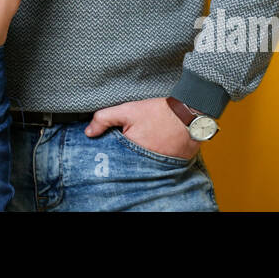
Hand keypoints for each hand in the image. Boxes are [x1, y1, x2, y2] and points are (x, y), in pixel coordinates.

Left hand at [85, 97, 201, 160]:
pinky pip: (158, 165)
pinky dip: (155, 158)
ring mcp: (160, 166)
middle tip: (128, 143)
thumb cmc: (160, 112)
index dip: (110, 152)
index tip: (108, 147)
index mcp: (132, 152)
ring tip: (143, 143)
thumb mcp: (128, 111)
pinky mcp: (172, 165)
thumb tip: (88, 132)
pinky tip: (155, 147)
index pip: (114, 158)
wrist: (190, 114)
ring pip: (143, 164)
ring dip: (140, 158)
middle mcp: (145, 163)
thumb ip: (105, 119)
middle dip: (125, 156)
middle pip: (128, 163)